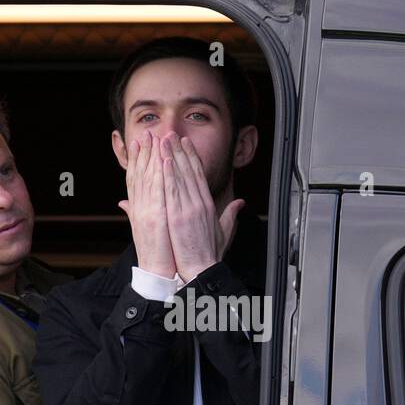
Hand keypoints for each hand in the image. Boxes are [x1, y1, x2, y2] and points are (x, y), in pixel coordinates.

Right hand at [119, 131, 175, 277]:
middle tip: (147, 132)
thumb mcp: (146, 231)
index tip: (141, 143)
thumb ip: (136, 213)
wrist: (158, 275)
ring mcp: (146, 213)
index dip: (138, 160)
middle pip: (140, 175)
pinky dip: (160, 174)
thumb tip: (123, 203)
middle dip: (144, 152)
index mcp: (139, 210)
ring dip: (152, 156)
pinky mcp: (155, 218)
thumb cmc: (157, 256)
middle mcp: (139, 209)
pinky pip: (158, 191)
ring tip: (155, 138)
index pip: (136, 180)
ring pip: (148, 178)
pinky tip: (163, 159)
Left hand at [161, 135, 242, 282]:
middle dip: (180, 150)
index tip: (185, 143)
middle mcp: (199, 203)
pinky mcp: (180, 217)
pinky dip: (169, 175)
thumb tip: (240, 203)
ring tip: (163, 140)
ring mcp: (189, 209)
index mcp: (208, 205)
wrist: (202, 271)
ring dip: (171, 156)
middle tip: (171, 133)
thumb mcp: (223, 231)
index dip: (191, 156)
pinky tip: (164, 161)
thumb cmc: (210, 255)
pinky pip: (173, 191)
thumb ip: (231, 215)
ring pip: (179, 177)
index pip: (198, 175)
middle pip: (188, 171)